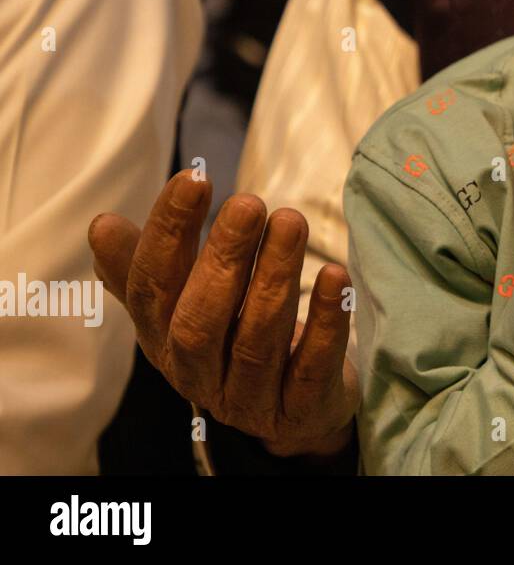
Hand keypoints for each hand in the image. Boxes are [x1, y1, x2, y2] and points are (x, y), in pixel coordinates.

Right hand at [88, 172, 357, 457]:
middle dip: (223, 257)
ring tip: (292, 221)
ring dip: (275, 276)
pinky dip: (324, 321)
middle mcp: (197, 374)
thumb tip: (102, 225)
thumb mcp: (185, 306)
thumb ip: (148, 268)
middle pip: (200, 319)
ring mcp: (249, 398)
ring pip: (257, 339)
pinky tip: (335, 275)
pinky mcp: (299, 410)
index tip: (194, 179)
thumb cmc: (234, 337)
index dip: (166, 233)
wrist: (295, 411)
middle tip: (249, 203)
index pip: (151, 286)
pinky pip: (310, 367)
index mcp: (161, 339)